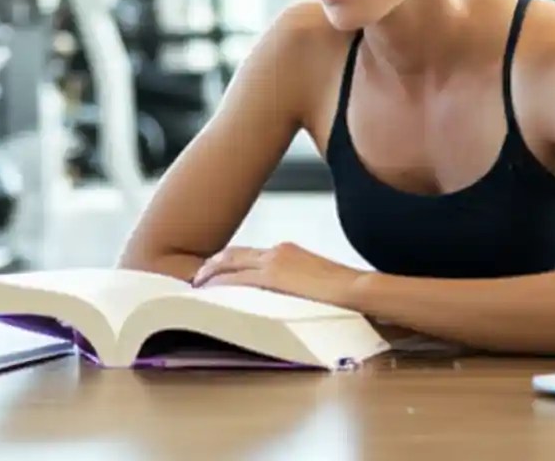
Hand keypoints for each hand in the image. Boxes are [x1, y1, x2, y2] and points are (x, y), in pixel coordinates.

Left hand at [191, 242, 366, 307]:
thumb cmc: (347, 295)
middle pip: (233, 254)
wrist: (359, 291)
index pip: (251, 255)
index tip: (219, 271)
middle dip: (212, 264)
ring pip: (229, 265)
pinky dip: (216, 286)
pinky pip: (233, 280)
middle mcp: (277, 253)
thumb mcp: (319, 285)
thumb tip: (295, 302)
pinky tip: (206, 295)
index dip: (231, 262)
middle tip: (198, 278)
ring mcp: (272, 264)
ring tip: (196, 287)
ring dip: (209, 275)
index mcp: (289, 254)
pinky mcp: (270, 279)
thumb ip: (301, 288)